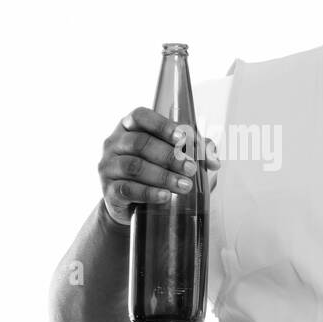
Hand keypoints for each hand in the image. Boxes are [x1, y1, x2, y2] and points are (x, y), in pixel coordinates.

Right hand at [98, 107, 219, 225]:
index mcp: (129, 126)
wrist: (130, 206)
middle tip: (191, 168)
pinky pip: (128, 190)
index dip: (162, 125)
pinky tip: (165, 196)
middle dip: (170, 156)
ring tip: (185, 185)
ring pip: (134, 166)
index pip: (141, 116)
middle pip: (140, 143)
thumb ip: (193, 150)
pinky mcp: (109, 191)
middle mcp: (114, 143)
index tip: (183, 138)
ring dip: (163, 176)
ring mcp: (108, 167)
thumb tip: (214, 159)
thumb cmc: (153, 173)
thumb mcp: (172, 156)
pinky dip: (149, 193)